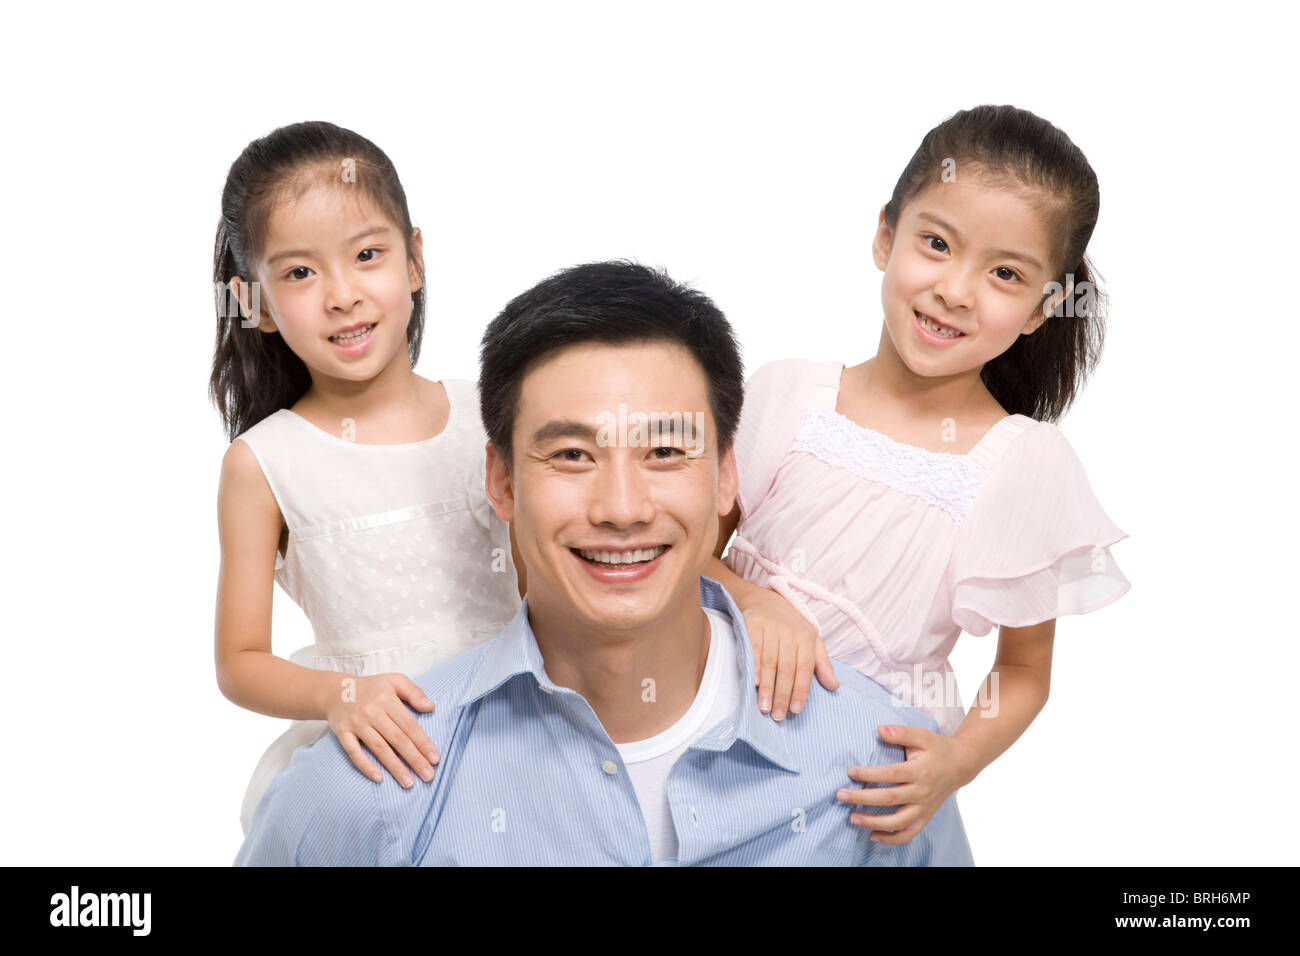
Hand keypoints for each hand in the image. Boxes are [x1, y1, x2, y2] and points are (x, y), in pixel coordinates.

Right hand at [325, 673, 439, 787]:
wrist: (335, 691)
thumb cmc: (371, 688)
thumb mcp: (394, 681)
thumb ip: (414, 692)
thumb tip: (430, 707)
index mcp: (387, 699)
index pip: (409, 725)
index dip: (423, 743)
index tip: (435, 759)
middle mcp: (372, 712)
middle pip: (397, 739)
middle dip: (414, 759)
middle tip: (428, 776)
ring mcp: (356, 724)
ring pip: (379, 748)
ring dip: (395, 767)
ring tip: (408, 782)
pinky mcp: (342, 733)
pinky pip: (353, 752)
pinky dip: (365, 765)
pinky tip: (378, 778)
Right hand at [741, 587, 837, 719]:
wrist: (765, 600)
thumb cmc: (791, 625)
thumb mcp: (812, 640)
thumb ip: (822, 664)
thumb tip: (834, 686)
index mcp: (806, 638)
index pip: (805, 668)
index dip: (801, 690)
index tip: (796, 710)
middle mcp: (789, 633)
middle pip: (787, 668)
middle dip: (782, 694)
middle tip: (778, 715)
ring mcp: (771, 629)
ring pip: (769, 662)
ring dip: (767, 687)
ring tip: (764, 707)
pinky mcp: (753, 626)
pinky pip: (753, 650)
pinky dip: (754, 667)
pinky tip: (753, 684)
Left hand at [837, 724, 969, 843]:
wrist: (960, 765)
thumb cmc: (936, 748)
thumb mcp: (922, 735)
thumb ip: (901, 732)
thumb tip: (879, 730)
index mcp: (920, 771)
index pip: (891, 774)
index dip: (870, 774)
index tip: (851, 772)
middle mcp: (922, 792)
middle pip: (890, 799)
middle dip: (862, 799)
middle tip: (841, 796)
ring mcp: (924, 807)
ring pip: (898, 822)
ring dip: (873, 822)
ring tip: (852, 818)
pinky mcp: (925, 816)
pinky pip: (909, 833)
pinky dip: (891, 839)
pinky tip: (873, 835)